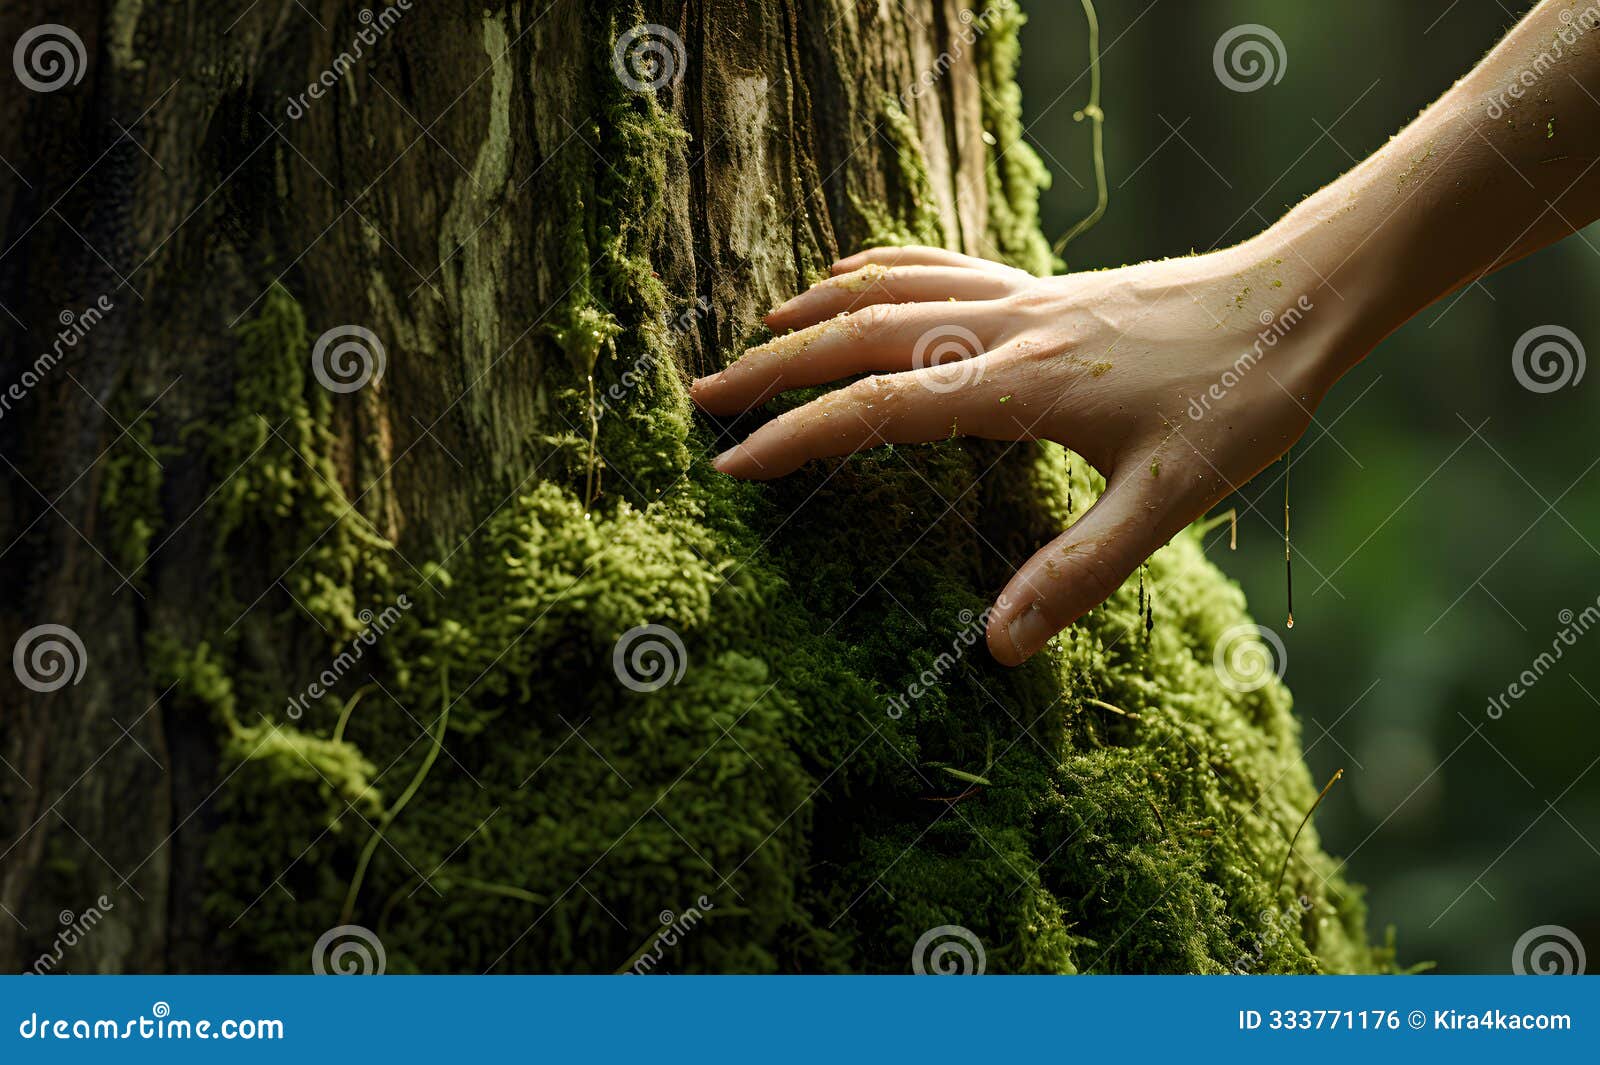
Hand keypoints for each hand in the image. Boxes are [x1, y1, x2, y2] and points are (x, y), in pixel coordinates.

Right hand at [690, 242, 1347, 665]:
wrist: (1300, 298)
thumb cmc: (1240, 397)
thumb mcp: (1171, 500)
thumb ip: (1080, 572)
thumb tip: (998, 645)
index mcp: (1017, 384)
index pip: (875, 408)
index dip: (797, 437)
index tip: (731, 464)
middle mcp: (1004, 327)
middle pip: (859, 336)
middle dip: (775, 367)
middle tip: (706, 395)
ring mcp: (1021, 296)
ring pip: (890, 289)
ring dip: (816, 311)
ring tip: (757, 334)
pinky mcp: (1044, 285)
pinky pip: (939, 262)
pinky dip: (880, 267)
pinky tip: (858, 278)